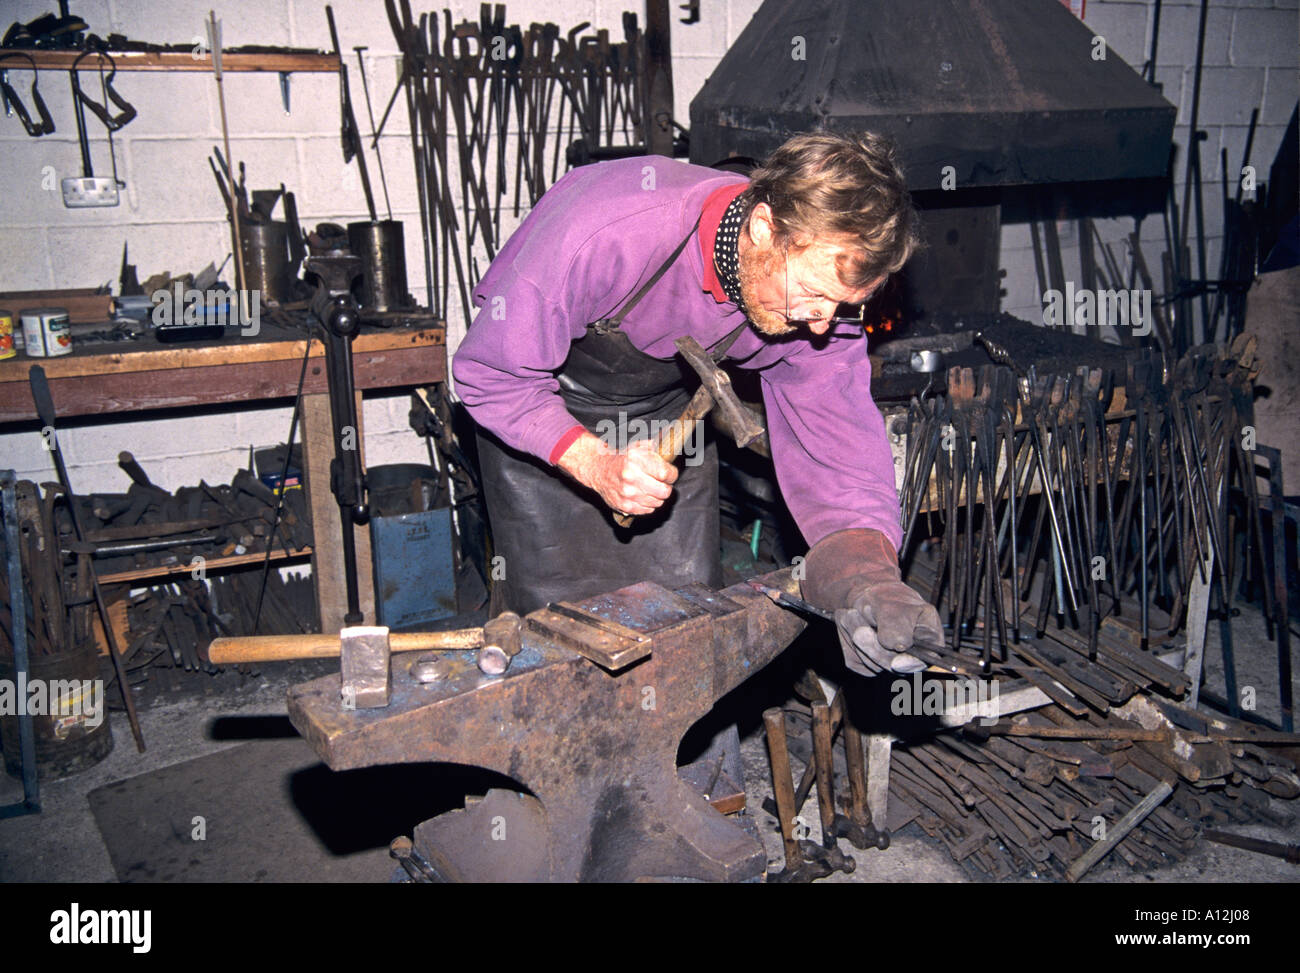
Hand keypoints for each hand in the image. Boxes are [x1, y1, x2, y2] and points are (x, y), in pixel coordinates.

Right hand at [557, 432, 677, 514]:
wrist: (599, 470)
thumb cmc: (621, 458)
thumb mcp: (638, 447)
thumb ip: (656, 448)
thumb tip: (671, 449)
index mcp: (635, 460)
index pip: (666, 474)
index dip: (672, 474)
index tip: (670, 474)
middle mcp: (631, 478)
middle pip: (664, 491)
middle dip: (666, 487)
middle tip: (661, 482)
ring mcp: (627, 494)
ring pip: (657, 502)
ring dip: (657, 496)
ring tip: (649, 488)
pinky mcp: (625, 506)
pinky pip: (648, 510)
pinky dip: (648, 504)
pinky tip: (642, 495)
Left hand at [834, 581, 943, 675]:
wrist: (866, 596)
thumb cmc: (888, 598)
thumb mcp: (897, 607)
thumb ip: (899, 628)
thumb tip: (897, 647)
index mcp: (929, 642)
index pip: (925, 660)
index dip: (911, 664)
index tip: (896, 662)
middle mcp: (911, 657)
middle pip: (893, 665)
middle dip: (873, 644)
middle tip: (858, 624)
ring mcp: (889, 663)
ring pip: (870, 663)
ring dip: (856, 635)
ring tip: (852, 613)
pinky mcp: (868, 665)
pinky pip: (855, 659)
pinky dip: (848, 640)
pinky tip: (850, 623)